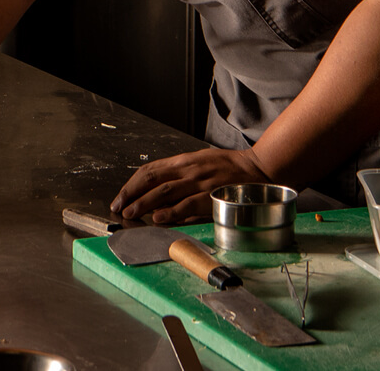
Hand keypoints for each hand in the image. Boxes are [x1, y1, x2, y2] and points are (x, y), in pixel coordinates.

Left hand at [109, 147, 270, 224]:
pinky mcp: (211, 197)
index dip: (132, 184)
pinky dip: (171, 212)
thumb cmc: (232, 167)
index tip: (121, 196)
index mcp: (185, 161)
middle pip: (152, 180)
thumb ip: (182, 174)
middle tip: (119, 207)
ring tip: (130, 214)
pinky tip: (158, 218)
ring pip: (165, 192)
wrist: (260, 169)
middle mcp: (189, 170)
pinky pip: (187, 205)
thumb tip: (160, 192)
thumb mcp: (202, 161)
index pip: (150, 170)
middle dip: (132, 194)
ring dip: (144, 204)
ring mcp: (200, 183)